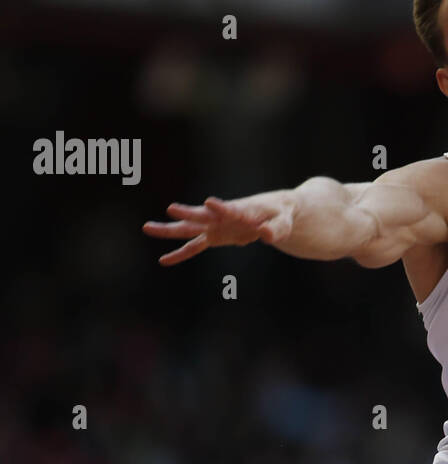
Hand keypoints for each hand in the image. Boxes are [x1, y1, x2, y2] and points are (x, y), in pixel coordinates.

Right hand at [142, 193, 294, 265]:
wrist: (275, 211)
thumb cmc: (281, 214)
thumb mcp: (284, 222)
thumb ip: (276, 229)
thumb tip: (266, 236)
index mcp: (241, 210)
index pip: (229, 209)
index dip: (221, 207)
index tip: (209, 202)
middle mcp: (223, 217)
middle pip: (201, 216)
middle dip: (188, 214)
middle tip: (171, 208)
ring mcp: (216, 227)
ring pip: (189, 229)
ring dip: (170, 229)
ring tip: (146, 227)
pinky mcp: (215, 237)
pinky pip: (194, 247)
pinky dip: (181, 254)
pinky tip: (163, 261)